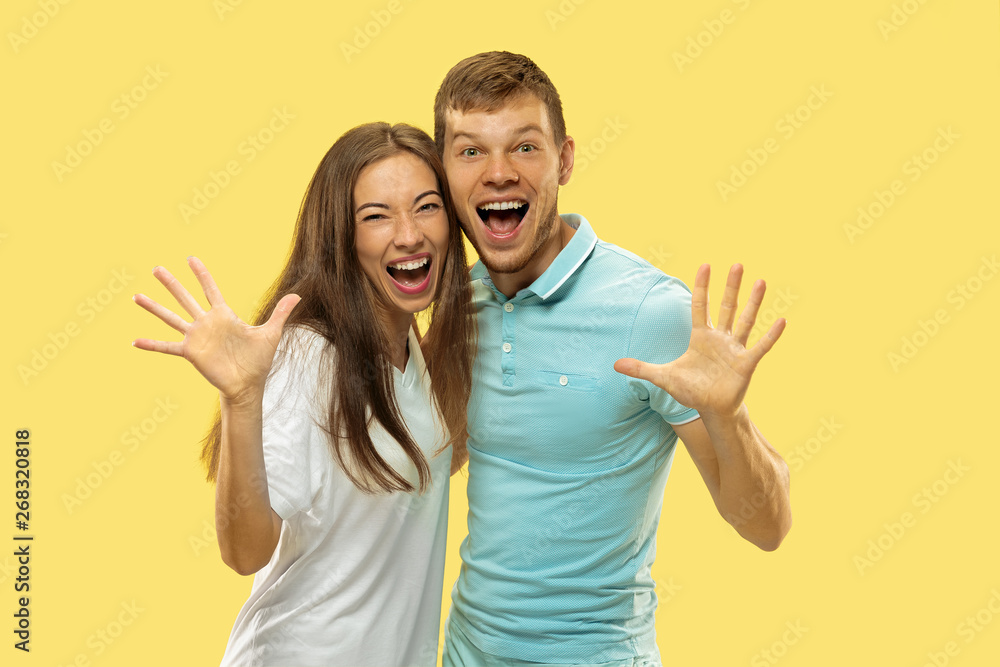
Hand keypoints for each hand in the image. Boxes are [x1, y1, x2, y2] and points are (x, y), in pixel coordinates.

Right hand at [132, 256, 300, 402]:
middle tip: (156, 269)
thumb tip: (298, 295)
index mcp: (224, 315)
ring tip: (136, 296)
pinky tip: (134, 341)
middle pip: (186, 298)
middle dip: (171, 284)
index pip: (210, 289)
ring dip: (154, 308)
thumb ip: (281, 313)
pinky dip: (152, 344)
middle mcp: (207, 323)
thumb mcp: (271, 333)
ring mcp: (196, 337)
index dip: (201, 274)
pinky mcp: (191, 353)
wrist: (248, 384)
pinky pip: (168, 347)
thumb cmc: (259, 360)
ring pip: (172, 318)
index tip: (191, 258)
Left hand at [614, 264, 784, 418]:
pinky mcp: (746, 363)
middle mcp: (719, 338)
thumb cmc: (690, 391)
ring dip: (753, 302)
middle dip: (730, 286)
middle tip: (736, 263)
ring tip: (761, 281)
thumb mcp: (663, 378)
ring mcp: (735, 349)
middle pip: (725, 306)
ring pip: (745, 320)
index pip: (699, 306)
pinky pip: (760, 346)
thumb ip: (641, 369)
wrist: (710, 410)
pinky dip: (771, 335)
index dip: (702, 287)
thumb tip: (615, 365)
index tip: (704, 265)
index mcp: (700, 337)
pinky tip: (782, 320)